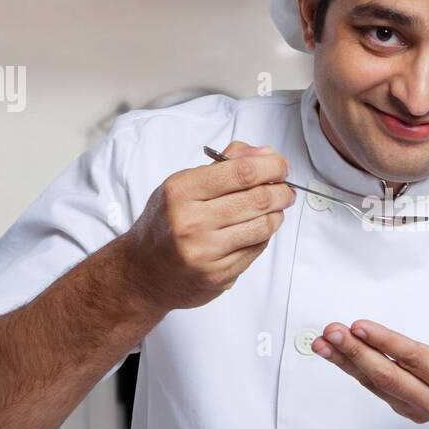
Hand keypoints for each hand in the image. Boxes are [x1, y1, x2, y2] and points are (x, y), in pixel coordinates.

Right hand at [121, 140, 294, 312]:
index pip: (241, 172)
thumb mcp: (183, 185)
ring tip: (275, 208)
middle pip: (258, 199)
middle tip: (287, 189)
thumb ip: (223, 166)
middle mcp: (192, 222)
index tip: (282, 165)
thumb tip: (263, 153)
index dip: (271, 166)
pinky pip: (256, 249)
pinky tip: (256, 229)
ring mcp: (205, 252)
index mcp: (181, 191)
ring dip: (277, 214)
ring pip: (263, 226)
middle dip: (281, 191)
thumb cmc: (165, 224)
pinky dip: (263, 236)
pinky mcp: (218, 275)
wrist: (141, 273)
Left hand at [312, 317, 428, 422]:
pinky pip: (367, 382)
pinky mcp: (396, 401)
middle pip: (388, 375)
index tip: (360, 325)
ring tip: (321, 339)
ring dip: (344, 360)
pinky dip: (345, 364)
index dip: (387, 343)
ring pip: (373, 381)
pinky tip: (326, 347)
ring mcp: (411, 404)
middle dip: (357, 353)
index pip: (415, 360)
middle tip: (333, 330)